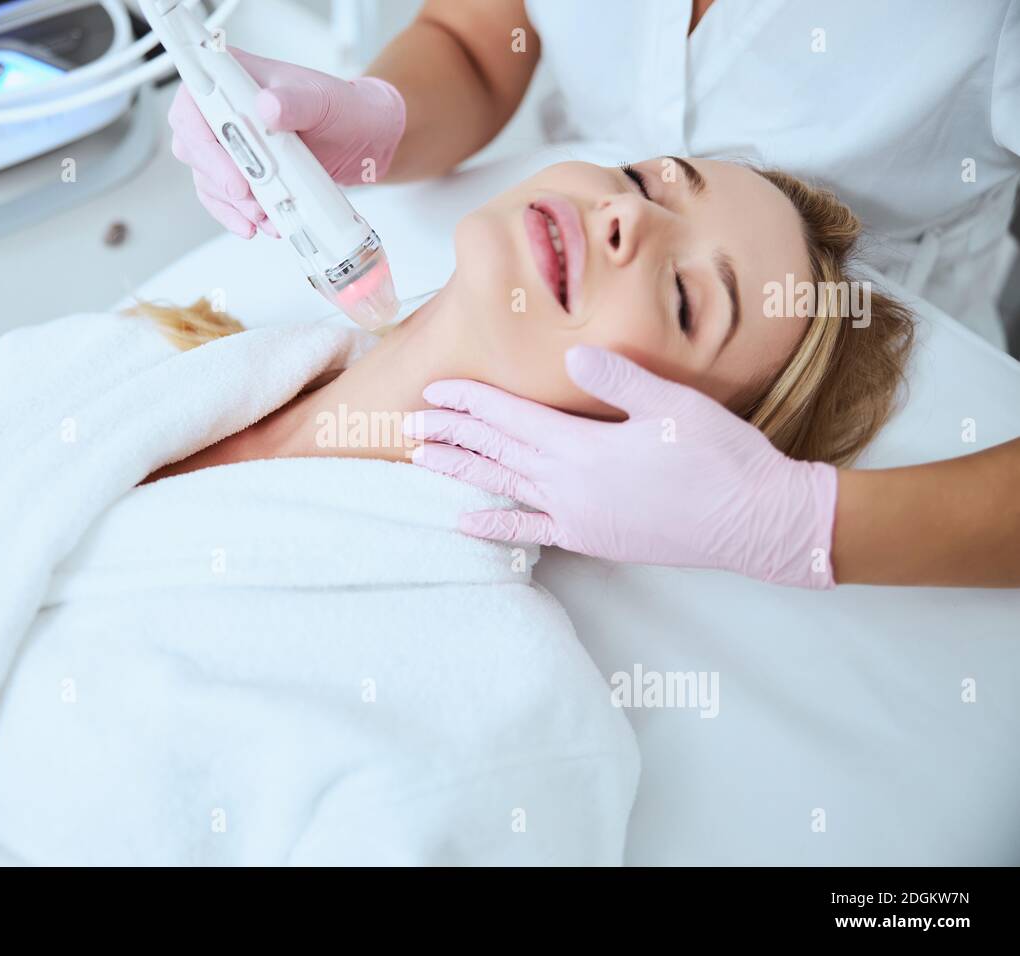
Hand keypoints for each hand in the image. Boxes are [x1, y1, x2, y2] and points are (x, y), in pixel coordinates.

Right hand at [167, 48, 406, 237]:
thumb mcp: (324, 101)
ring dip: (233, 203)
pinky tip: (260, 225)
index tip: (231, 164)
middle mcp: (223, 110)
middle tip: (249, 196)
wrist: (361, 139)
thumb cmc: (341, 109)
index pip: (194, 101)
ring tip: (263, 215)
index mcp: (234, 77)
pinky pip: (223, 200)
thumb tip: (268, 106)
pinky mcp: (239, 174)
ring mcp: (228, 144)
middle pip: (194, 145)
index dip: (202, 136)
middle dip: (220, 177)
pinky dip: (238, 216)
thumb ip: (296, 102)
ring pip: (207, 178)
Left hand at [403, 346, 838, 588]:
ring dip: (461, 471)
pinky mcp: (593, 539)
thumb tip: (568, 358)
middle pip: (497, 451)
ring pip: (504, 487)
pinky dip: (495, 526)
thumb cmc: (722, 458)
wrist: (758, 522)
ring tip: (422, 458)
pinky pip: (532, 531)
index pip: (510, 417)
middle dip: (453, 432)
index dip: (471, 401)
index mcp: (584, 448)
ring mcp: (578, 517)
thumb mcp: (674, 404)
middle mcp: (570, 486)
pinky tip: (464, 522)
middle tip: (409, 420)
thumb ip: (617, 380)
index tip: (435, 389)